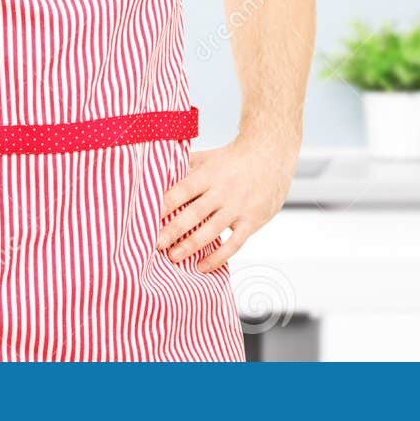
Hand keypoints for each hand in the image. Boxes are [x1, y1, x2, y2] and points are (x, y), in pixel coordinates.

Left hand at [155, 135, 296, 272]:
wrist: (271, 154)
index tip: (147, 217)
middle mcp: (223, 191)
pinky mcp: (252, 221)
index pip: (182, 190)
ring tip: (173, 257)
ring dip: (190, 246)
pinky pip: (233, 244)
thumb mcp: (209, 157)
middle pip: (194, 213)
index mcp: (209, 174)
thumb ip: (185, 167)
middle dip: (173, 230)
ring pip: (211, 231)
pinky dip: (217, 257)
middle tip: (156, 244)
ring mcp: (238, 208)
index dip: (165, 204)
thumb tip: (158, 174)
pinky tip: (202, 266)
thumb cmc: (235, 157)